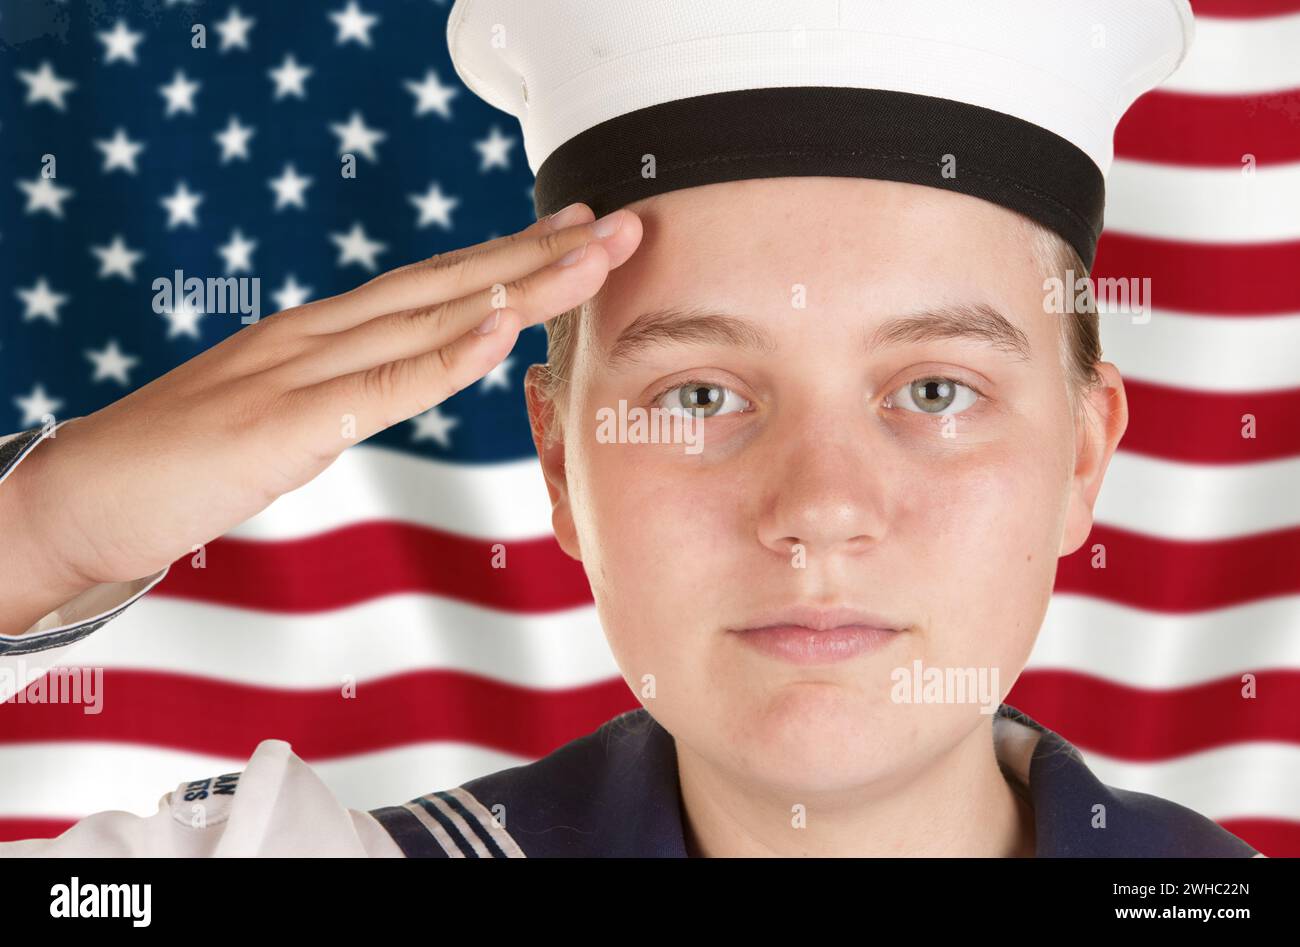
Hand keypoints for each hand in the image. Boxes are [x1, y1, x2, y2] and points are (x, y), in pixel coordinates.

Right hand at [1, 203, 641, 633]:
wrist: (79, 496)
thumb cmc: (177, 465)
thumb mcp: (281, 420)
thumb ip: (339, 398)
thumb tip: (389, 391)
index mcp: (319, 335)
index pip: (431, 286)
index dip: (507, 257)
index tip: (572, 237)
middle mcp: (318, 334)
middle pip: (447, 283)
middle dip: (539, 254)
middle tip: (617, 224)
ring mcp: (300, 370)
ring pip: (431, 318)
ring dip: (519, 284)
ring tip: (590, 256)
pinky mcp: (285, 421)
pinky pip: (382, 385)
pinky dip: (446, 355)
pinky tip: (498, 326)